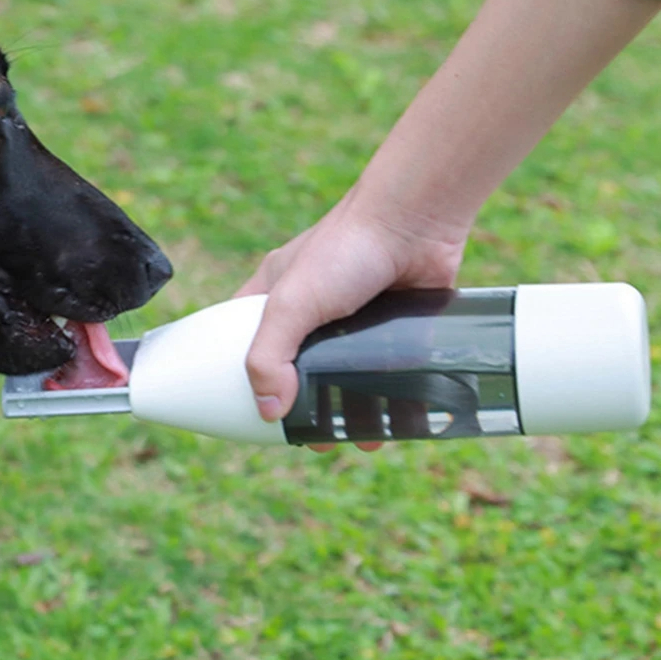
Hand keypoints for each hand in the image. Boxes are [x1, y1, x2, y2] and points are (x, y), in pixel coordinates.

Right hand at [235, 184, 468, 448]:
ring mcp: (356, 320)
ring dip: (350, 411)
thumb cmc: (346, 247)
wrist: (416, 220)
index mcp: (275, 297)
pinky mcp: (396, 328)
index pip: (244, 343)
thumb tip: (269, 410)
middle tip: (311, 437)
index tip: (253, 414)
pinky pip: (389, 372)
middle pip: (298, 370)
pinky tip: (394, 424)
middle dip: (304, 407)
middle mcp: (313, 310)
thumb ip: (270, 356)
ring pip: (346, 376)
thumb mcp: (291, 303)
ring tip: (358, 438)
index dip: (244, 379)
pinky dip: (391, 399)